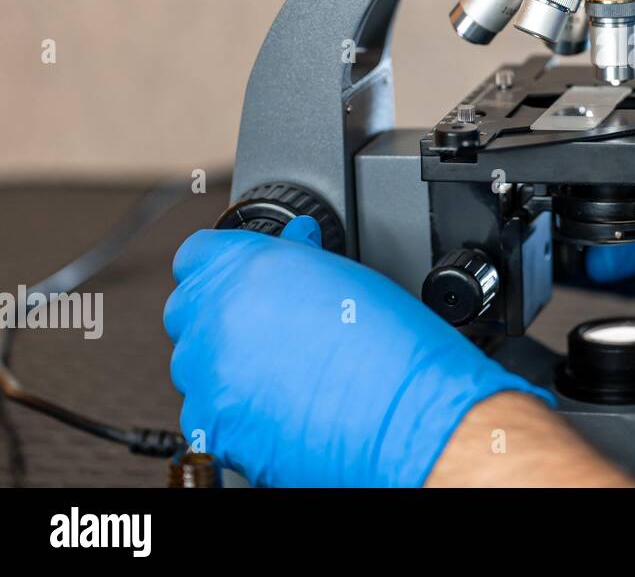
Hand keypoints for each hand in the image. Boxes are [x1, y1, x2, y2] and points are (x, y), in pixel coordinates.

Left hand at [164, 216, 550, 486]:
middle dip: (221, 312)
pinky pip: (203, 410)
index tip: (242, 277)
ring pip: (193, 361)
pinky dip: (232, 409)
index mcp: (250, 270)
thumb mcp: (349, 275)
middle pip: (187, 306)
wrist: (410, 420)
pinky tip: (276, 404)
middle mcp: (218, 318)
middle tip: (267, 325)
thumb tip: (293, 245)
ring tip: (280, 370)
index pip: (198, 254)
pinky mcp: (213, 427)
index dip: (225, 264)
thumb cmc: (395, 347)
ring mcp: (209, 376)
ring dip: (225, 361)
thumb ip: (300, 258)